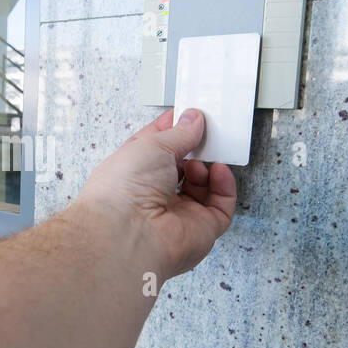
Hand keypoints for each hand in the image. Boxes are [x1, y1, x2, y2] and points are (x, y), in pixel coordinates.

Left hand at [76, 108, 236, 282]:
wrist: (128, 233)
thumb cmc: (123, 190)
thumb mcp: (151, 144)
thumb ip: (178, 132)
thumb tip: (194, 119)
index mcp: (134, 173)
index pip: (159, 149)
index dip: (175, 130)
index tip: (191, 114)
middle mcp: (155, 195)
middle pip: (183, 168)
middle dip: (196, 149)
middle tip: (207, 132)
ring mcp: (178, 214)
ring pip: (204, 187)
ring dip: (209, 167)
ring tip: (209, 153)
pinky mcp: (201, 229)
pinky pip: (222, 206)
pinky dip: (224, 186)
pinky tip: (218, 170)